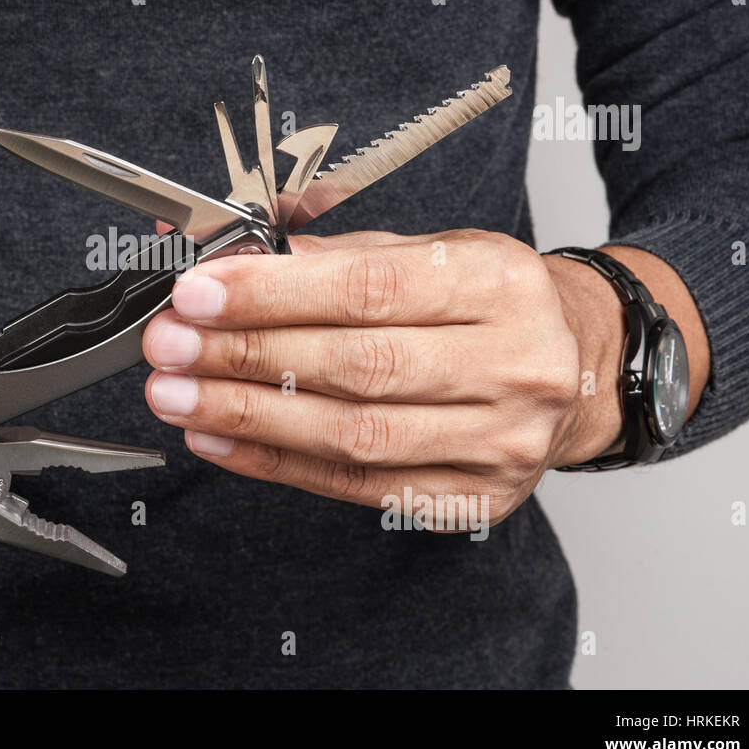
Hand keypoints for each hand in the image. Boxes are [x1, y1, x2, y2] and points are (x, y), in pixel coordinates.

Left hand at [142, 229, 622, 529]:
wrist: (579, 367)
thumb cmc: (492, 301)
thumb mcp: (430, 251)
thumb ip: (336, 257)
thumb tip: (234, 263)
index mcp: (499, 282)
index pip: (371, 288)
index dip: (274, 293)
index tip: (199, 293)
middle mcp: (512, 364)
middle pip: (358, 366)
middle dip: (246, 356)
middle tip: (169, 346)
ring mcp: (499, 441)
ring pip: (353, 435)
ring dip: (248, 417)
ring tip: (178, 395)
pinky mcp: (473, 498)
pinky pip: (357, 487)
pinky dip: (276, 463)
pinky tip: (219, 440)